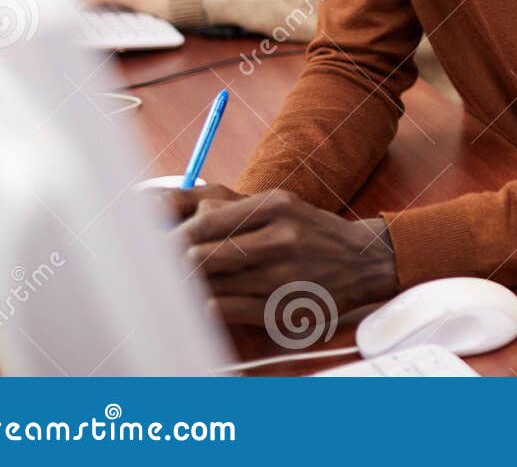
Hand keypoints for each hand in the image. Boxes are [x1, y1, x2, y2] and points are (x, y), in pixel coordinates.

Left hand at [170, 186, 398, 328]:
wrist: (363, 261)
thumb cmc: (311, 232)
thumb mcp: (280, 205)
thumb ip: (233, 210)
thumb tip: (183, 220)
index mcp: (275, 206)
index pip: (202, 223)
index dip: (170, 238)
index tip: (153, 247)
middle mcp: (280, 238)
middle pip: (199, 255)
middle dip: (171, 266)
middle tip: (155, 272)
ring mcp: (282, 276)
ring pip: (210, 285)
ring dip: (186, 289)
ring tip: (175, 288)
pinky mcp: (282, 308)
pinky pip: (226, 311)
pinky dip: (207, 308)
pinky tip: (205, 304)